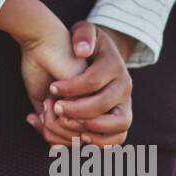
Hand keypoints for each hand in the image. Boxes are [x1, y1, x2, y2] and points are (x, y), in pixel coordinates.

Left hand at [35, 21, 133, 147]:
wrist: (100, 59)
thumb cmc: (87, 46)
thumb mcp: (85, 32)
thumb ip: (83, 35)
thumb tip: (82, 50)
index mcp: (115, 67)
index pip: (93, 80)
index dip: (70, 87)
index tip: (51, 88)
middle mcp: (124, 88)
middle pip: (104, 105)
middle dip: (76, 109)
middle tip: (56, 107)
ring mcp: (125, 106)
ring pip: (119, 126)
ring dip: (91, 130)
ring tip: (68, 125)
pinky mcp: (119, 121)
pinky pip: (117, 139)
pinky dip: (100, 143)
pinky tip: (78, 137)